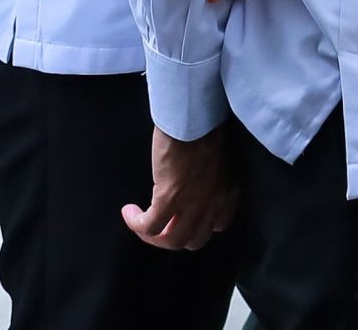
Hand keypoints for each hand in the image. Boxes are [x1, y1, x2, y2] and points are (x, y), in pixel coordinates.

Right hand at [122, 129, 236, 250]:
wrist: (194, 115)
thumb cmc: (205, 126)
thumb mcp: (216, 159)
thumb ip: (209, 177)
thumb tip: (191, 184)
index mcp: (228, 191)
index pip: (219, 224)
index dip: (198, 224)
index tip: (184, 215)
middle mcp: (214, 203)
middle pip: (195, 239)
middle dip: (176, 235)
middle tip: (161, 224)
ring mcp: (193, 203)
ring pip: (173, 240)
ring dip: (154, 237)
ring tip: (141, 223)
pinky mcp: (169, 198)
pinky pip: (150, 226)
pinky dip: (136, 224)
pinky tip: (129, 212)